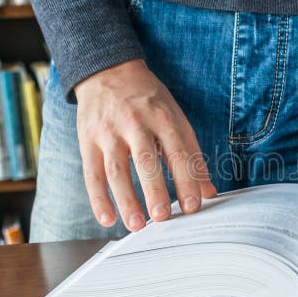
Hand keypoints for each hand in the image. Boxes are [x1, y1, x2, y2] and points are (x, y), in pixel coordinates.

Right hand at [74, 59, 216, 230]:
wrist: (107, 71)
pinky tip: (107, 219)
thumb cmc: (148, 101)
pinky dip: (98, 199)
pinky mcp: (87, 140)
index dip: (186, 180)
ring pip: (117, 170)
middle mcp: (135, 123)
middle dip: (155, 190)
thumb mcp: (175, 118)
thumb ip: (192, 155)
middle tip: (163, 218)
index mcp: (163, 117)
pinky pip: (92, 173)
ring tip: (137, 226)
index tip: (193, 207)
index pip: (177, 151)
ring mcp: (108, 132)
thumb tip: (210, 192)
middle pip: (146, 160)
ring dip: (127, 200)